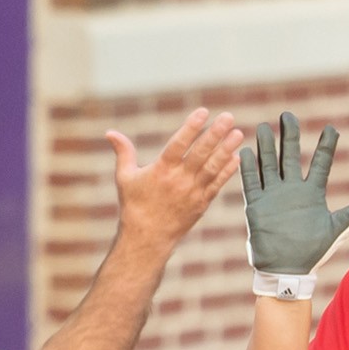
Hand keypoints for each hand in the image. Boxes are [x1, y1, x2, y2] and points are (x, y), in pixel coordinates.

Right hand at [106, 108, 243, 248]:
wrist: (147, 238)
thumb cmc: (134, 205)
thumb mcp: (125, 177)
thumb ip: (123, 152)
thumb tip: (109, 132)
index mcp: (161, 170)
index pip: (178, 144)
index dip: (191, 127)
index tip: (203, 111)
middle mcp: (179, 180)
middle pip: (200, 153)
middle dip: (215, 134)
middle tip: (229, 117)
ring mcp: (192, 192)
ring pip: (212, 167)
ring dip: (226, 150)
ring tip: (238, 133)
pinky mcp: (201, 203)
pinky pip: (217, 184)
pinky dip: (228, 171)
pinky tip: (238, 157)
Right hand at [238, 112, 348, 298]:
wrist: (286, 270)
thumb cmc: (312, 252)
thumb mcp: (336, 229)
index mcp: (312, 193)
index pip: (321, 163)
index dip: (326, 146)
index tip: (332, 129)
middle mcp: (292, 190)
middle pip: (289, 156)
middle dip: (289, 136)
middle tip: (287, 115)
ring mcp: (274, 196)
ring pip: (268, 164)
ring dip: (266, 146)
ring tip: (263, 127)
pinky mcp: (257, 206)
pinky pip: (251, 183)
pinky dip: (248, 168)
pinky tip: (246, 151)